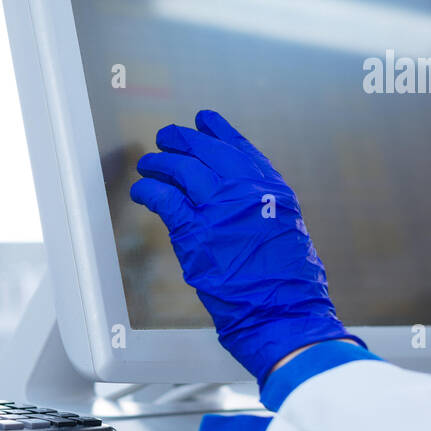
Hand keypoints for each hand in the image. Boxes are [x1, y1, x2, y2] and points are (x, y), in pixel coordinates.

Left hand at [129, 109, 360, 380]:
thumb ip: (264, 208)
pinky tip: (141, 190)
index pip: (240, 148)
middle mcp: (247, 191)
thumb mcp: (286, 232)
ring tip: (148, 164)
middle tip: (166, 138)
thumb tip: (241, 199)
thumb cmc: (288, 283)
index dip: (217, 131)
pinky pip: (164, 199)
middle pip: (206, 152)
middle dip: (182, 141)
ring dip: (160, 163)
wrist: (283, 310)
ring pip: (182, 169)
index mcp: (272, 190)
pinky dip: (149, 190)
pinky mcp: (195, 233)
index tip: (203, 120)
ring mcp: (220, 209)